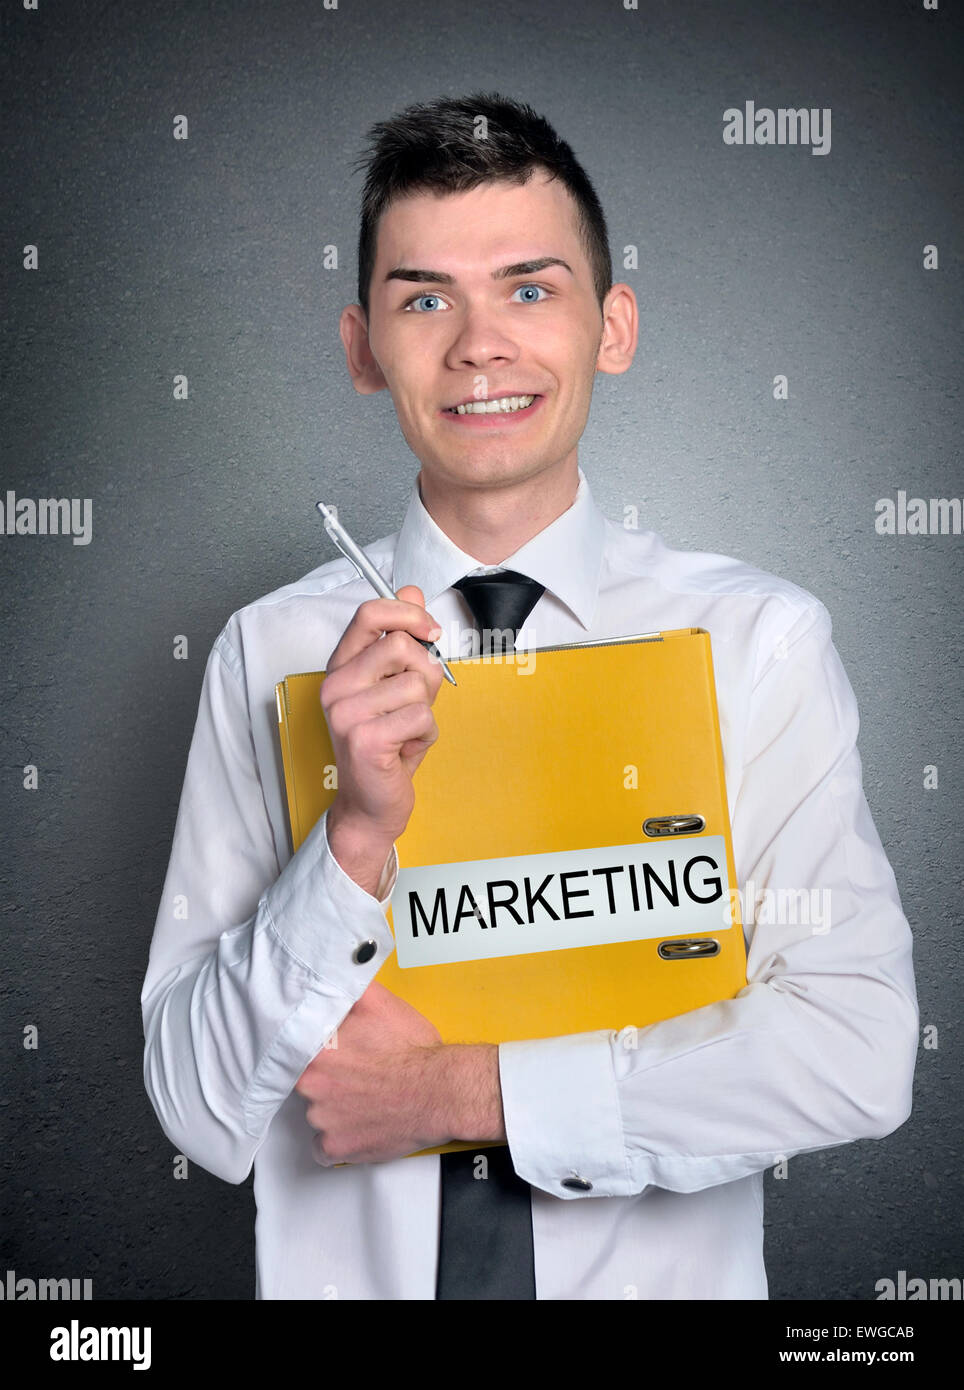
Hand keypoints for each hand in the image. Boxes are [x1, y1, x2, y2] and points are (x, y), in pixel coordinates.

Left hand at [295, 982, 446, 1164]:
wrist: (440, 1090)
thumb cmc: (411, 1049)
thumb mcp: (378, 1002)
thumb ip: (346, 985)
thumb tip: (331, 972)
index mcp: (314, 1050)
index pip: (296, 1049)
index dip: (316, 1049)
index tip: (333, 1052)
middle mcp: (311, 1087)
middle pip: (307, 1080)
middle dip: (328, 1077)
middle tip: (355, 1072)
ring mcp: (322, 1121)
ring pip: (317, 1112)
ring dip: (335, 1107)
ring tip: (365, 1097)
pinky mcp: (336, 1148)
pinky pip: (324, 1146)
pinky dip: (339, 1137)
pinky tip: (359, 1121)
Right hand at [322, 585, 444, 889]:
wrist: (371, 804)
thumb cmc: (387, 743)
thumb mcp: (397, 684)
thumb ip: (403, 638)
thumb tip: (412, 590)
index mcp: (341, 667)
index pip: (369, 613)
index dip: (408, 614)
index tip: (430, 631)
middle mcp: (336, 686)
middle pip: (401, 645)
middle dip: (426, 672)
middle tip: (415, 701)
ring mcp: (346, 713)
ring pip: (418, 684)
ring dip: (426, 710)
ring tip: (406, 730)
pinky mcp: (365, 739)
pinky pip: (421, 716)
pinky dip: (426, 734)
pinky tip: (406, 749)